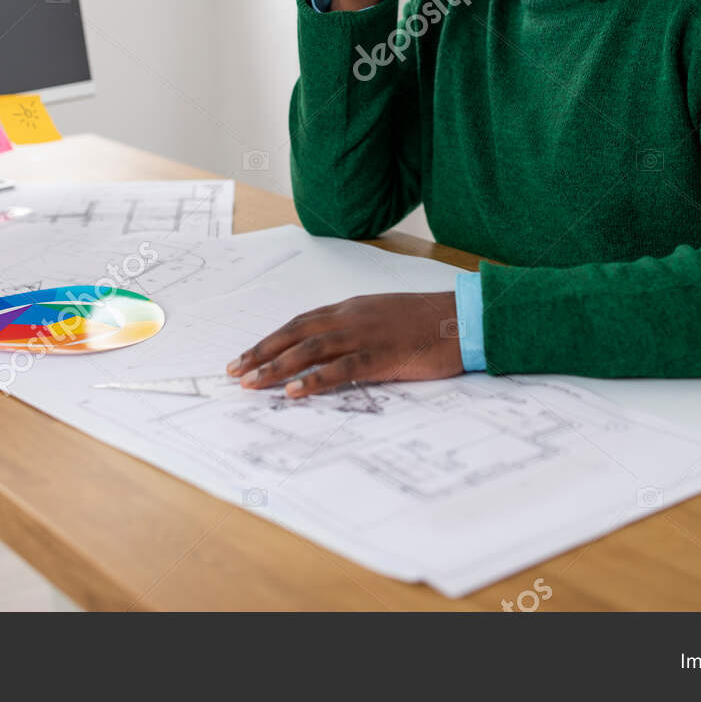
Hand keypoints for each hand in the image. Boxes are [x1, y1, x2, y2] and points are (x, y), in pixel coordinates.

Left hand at [226, 292, 462, 397]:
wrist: (465, 318)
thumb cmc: (430, 322)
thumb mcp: (386, 319)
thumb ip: (359, 330)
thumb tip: (334, 352)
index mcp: (351, 309)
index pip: (301, 323)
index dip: (272, 339)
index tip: (247, 356)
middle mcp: (351, 318)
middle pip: (295, 332)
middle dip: (262, 352)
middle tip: (235, 371)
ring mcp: (365, 334)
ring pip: (310, 348)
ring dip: (277, 366)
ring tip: (252, 383)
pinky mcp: (382, 354)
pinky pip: (342, 367)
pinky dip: (315, 379)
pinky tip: (294, 392)